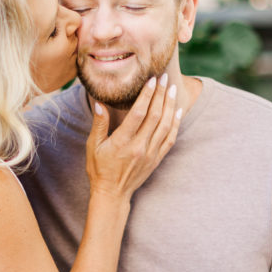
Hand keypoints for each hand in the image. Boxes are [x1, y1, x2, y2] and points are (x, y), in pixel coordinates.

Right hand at [86, 75, 180, 200]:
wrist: (112, 194)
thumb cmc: (99, 169)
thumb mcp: (93, 146)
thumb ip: (99, 124)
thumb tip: (100, 103)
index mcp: (123, 142)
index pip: (139, 114)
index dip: (147, 95)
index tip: (152, 80)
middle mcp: (139, 147)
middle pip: (155, 116)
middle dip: (161, 95)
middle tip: (164, 77)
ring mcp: (150, 154)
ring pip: (165, 126)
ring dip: (170, 106)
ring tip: (172, 89)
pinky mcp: (156, 159)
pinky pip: (170, 139)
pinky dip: (175, 124)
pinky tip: (177, 111)